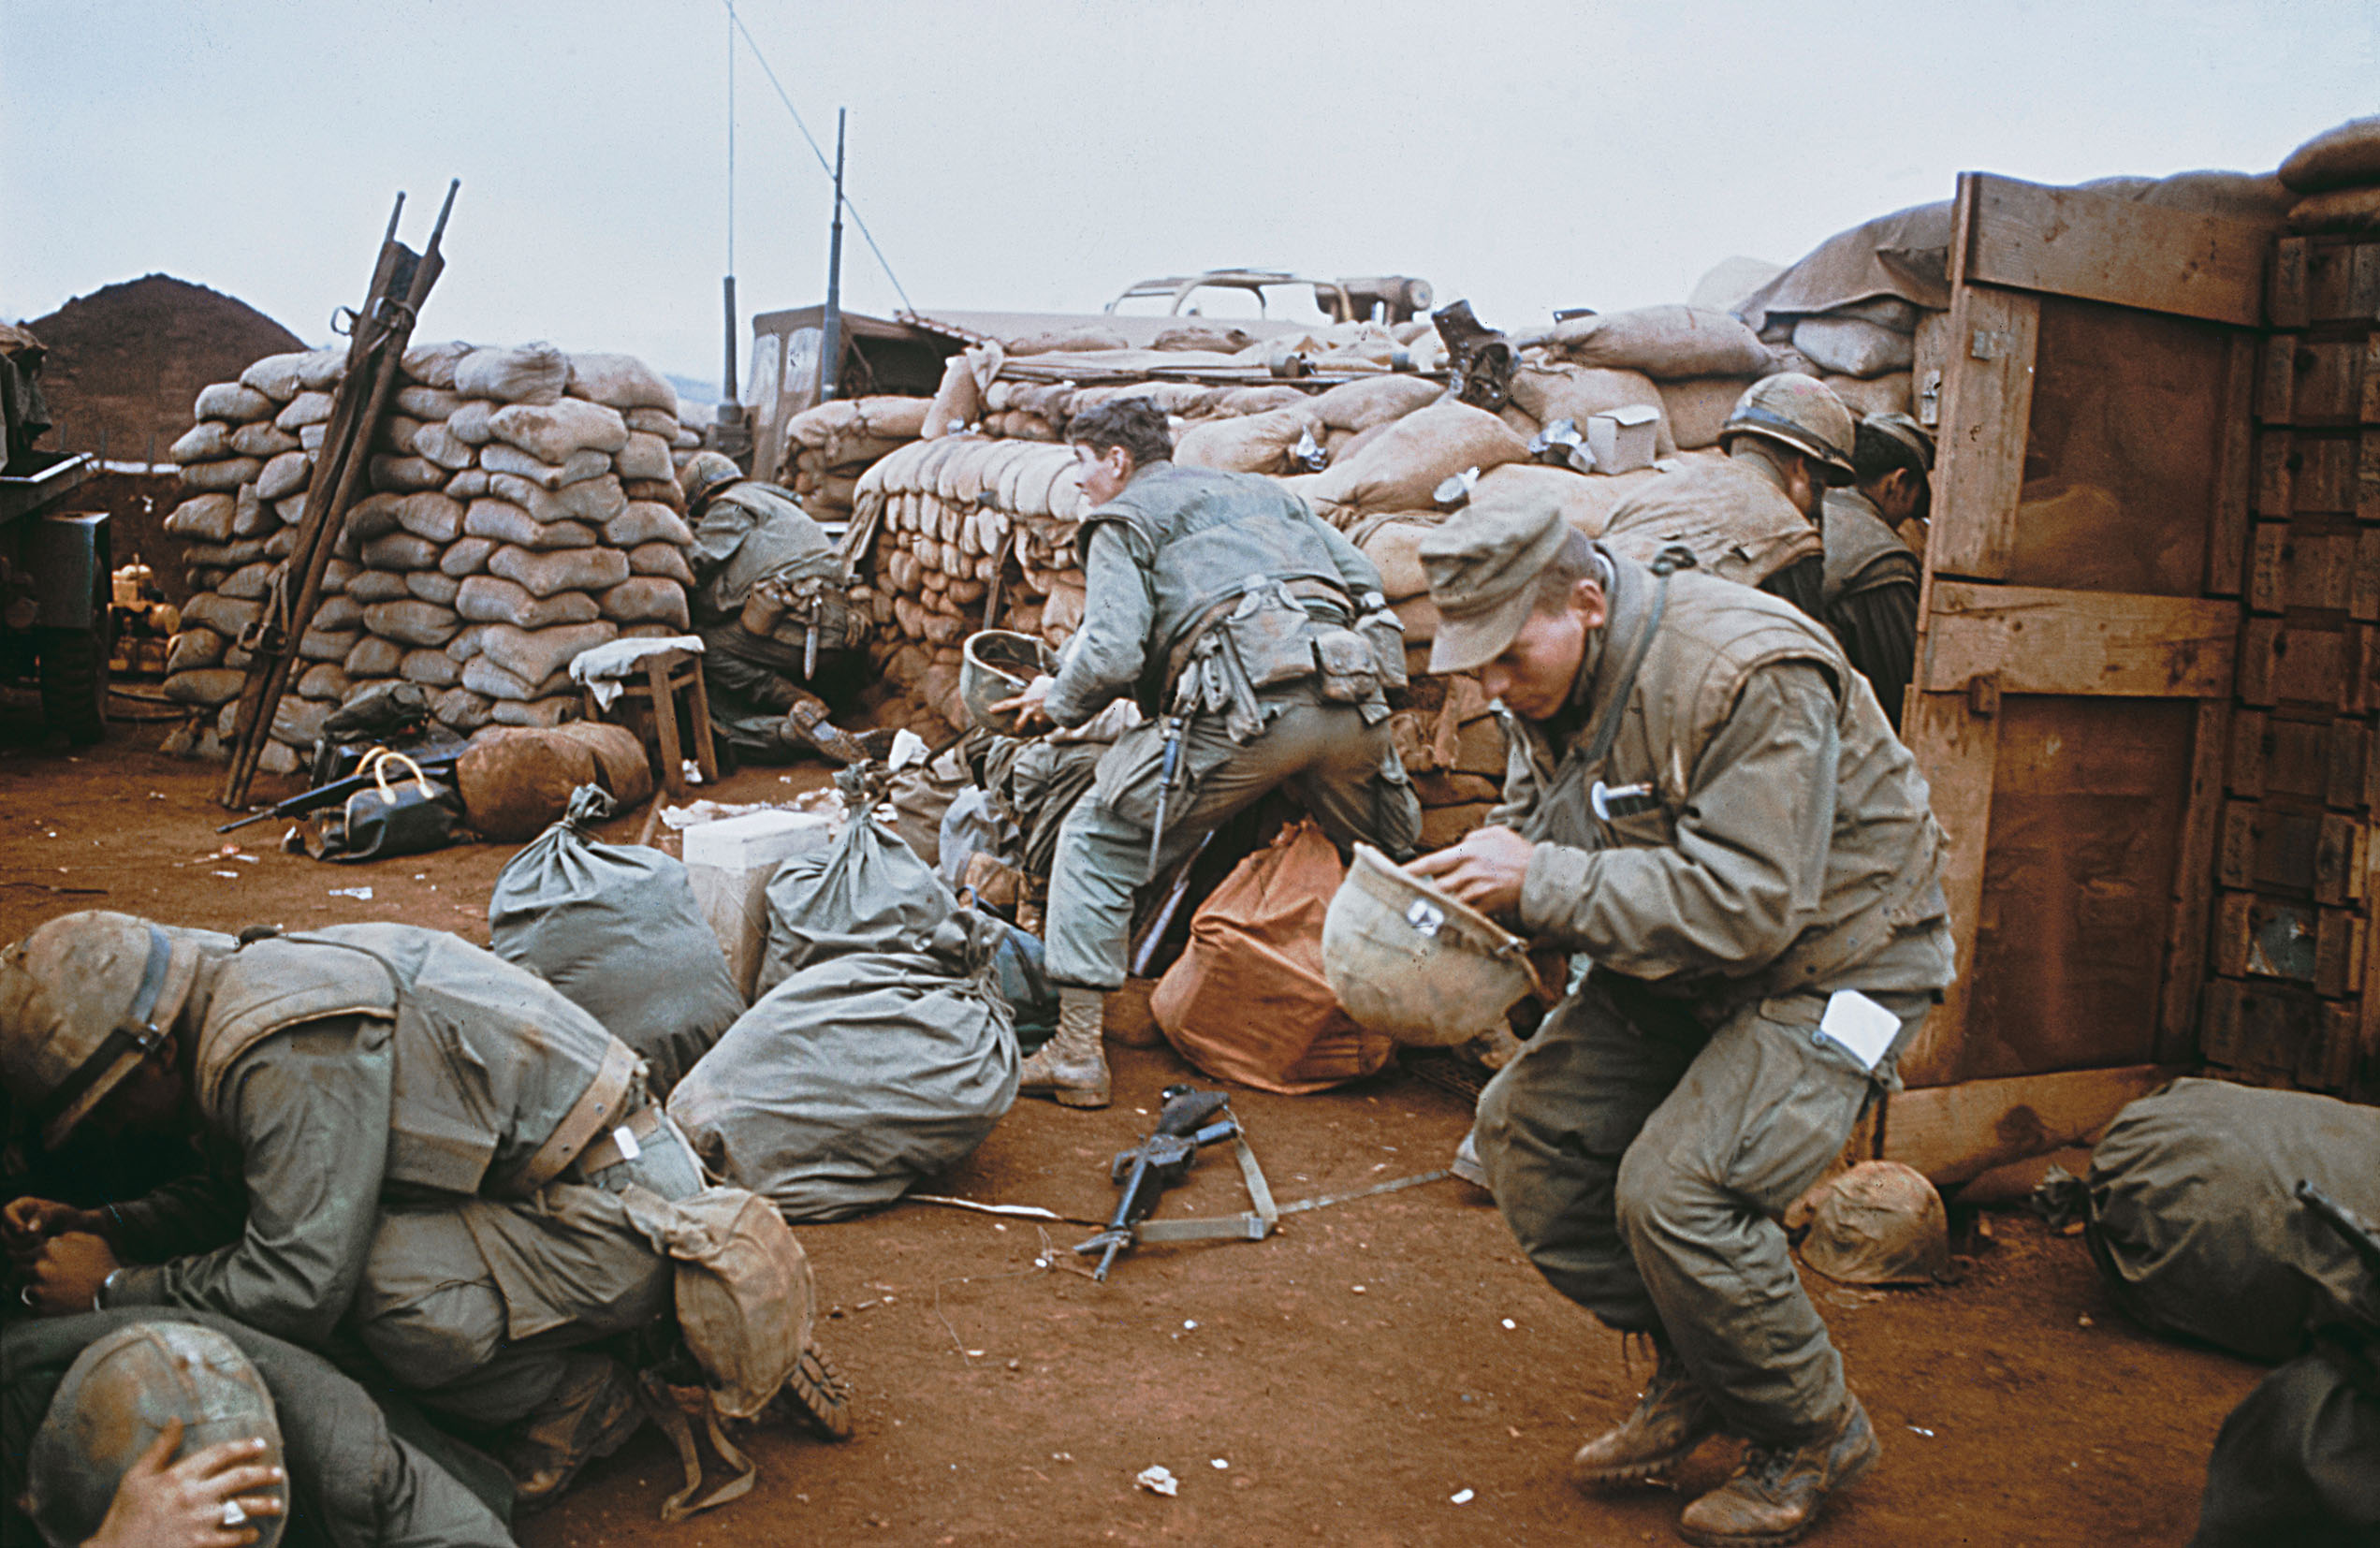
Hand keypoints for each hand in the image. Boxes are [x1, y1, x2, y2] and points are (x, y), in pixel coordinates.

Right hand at [3, 1197, 100, 1263]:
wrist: (81, 1234)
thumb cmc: (72, 1217)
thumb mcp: (61, 1212)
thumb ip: (45, 1216)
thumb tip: (28, 1229)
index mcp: (22, 1206)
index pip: (6, 1212)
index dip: (12, 1222)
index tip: (26, 1231)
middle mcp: (15, 1221)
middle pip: (3, 1232)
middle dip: (18, 1239)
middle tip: (38, 1242)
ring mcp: (16, 1238)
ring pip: (7, 1247)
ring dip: (22, 1251)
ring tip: (43, 1248)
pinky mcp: (20, 1252)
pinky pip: (14, 1258)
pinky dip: (23, 1261)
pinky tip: (39, 1259)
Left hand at [26, 1230, 118, 1313]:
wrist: (111, 1290)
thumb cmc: (104, 1263)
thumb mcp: (93, 1240)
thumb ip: (70, 1235)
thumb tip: (55, 1238)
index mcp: (49, 1247)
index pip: (25, 1250)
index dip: (28, 1257)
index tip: (34, 1262)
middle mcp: (39, 1265)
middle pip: (17, 1268)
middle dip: (22, 1272)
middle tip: (32, 1277)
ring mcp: (38, 1286)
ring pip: (18, 1285)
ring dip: (25, 1286)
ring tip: (36, 1290)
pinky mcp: (40, 1305)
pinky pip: (26, 1304)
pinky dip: (31, 1303)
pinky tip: (41, 1301)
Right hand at [84, 1420, 284, 1547]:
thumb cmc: (125, 1514)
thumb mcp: (136, 1476)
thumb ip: (161, 1448)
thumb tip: (176, 1419)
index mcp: (179, 1475)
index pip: (220, 1454)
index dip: (244, 1446)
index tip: (261, 1444)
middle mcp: (194, 1495)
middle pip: (240, 1478)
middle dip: (264, 1474)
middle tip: (279, 1473)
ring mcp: (199, 1521)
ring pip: (243, 1508)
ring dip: (264, 1505)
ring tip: (277, 1504)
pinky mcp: (200, 1544)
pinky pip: (232, 1538)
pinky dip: (246, 1535)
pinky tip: (253, 1533)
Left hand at [990, 674, 1055, 731]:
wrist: (1061, 695)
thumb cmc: (1050, 685)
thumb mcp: (1039, 680)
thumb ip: (1033, 684)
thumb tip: (1034, 683)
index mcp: (1025, 700)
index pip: (1008, 704)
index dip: (998, 707)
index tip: (990, 710)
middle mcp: (1029, 711)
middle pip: (1019, 724)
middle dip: (1018, 728)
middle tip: (1017, 729)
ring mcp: (1038, 718)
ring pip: (1036, 727)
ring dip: (1039, 727)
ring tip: (1042, 727)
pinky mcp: (1047, 723)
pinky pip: (1049, 726)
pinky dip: (1052, 725)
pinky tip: (1056, 723)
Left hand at [1405, 825, 1534, 917]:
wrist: (1543, 876)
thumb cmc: (1520, 853)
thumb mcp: (1497, 833)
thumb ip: (1474, 836)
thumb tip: (1462, 842)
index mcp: (1467, 851)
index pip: (1431, 861)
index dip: (1409, 870)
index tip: (1392, 875)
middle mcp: (1468, 872)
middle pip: (1434, 886)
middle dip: (1417, 895)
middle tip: (1400, 901)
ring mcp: (1477, 891)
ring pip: (1447, 902)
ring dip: (1433, 908)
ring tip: (1417, 915)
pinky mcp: (1486, 907)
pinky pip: (1464, 915)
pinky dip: (1454, 919)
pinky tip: (1443, 924)